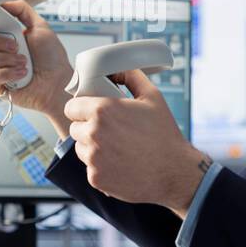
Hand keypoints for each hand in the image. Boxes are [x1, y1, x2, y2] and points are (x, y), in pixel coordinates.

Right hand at [0, 0, 74, 136]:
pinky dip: (9, 73)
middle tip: (16, 45)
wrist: (58, 81)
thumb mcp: (40, 27)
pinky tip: (22, 73)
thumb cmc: (51, 58)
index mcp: (3, 35)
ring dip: (7, 59)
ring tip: (24, 62)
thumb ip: (22, 10)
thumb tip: (5, 1)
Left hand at [64, 69, 209, 214]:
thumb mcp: (152, 96)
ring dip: (92, 147)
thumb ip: (131, 76)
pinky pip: (90, 168)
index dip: (81, 109)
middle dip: (87, 127)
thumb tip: (116, 68)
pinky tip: (120, 163)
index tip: (90, 112)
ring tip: (116, 147)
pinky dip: (100, 166)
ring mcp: (93, 158)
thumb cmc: (164, 134)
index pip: (71, 107)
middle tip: (109, 130)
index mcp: (103, 111)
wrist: (173, 171)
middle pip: (75, 128)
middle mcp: (94, 134)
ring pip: (80, 149)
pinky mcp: (96, 178)